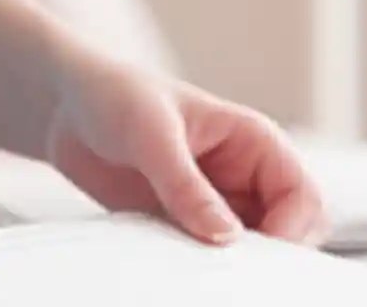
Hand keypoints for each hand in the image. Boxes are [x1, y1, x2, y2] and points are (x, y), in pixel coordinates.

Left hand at [46, 65, 328, 246]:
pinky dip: (200, 271)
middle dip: (270, 254)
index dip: (290, 228)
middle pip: (287, 230)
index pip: (301, 195)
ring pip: (249, 250)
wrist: (65, 108)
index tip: (252, 250)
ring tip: (200, 270)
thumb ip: (186, 186)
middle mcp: (241, 176)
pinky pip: (207, 259)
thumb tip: (224, 235)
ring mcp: (214, 204)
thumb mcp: (152, 135)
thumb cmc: (116, 96)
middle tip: (234, 270)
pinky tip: (176, 268)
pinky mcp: (183, 225)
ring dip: (233, 265)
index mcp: (253, 141)